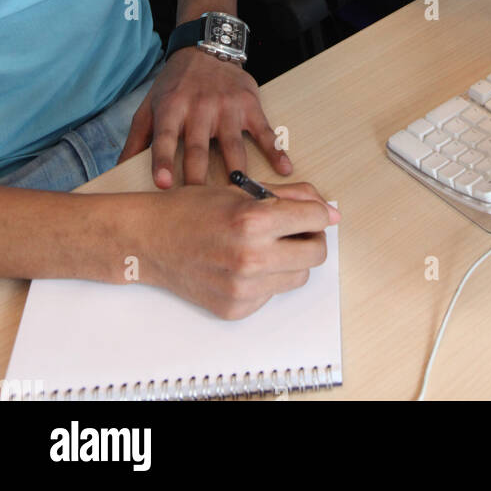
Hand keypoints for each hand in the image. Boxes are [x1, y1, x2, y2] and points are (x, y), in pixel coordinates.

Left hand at [118, 48, 292, 187]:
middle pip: (199, 148)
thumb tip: (116, 172)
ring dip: (236, 171)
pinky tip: (284, 169)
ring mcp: (227, 107)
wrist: (207, 47)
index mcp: (172, 109)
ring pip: (232, 145)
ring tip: (240, 198)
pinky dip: (275, 150)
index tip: (163, 185)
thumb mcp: (149, 105)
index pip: (164, 139)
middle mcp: (199, 108)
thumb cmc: (175, 84)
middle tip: (201, 208)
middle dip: (199, 177)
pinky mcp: (250, 105)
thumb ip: (136, 140)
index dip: (162, 162)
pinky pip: (264, 131)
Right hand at [137, 182, 339, 319]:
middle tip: (294, 230)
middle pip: (316, 254)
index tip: (313, 213)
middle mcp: (252, 257)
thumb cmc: (193, 209)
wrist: (150, 240)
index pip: (316, 219)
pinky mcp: (236, 309)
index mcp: (255, 220)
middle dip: (311, 238)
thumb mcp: (243, 190)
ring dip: (292, 260)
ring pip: (299, 277)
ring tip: (267, 245)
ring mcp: (244, 288)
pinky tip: (244, 264)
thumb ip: (291, 197)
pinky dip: (267, 279)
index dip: (318, 212)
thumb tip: (330, 210)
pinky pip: (272, 294)